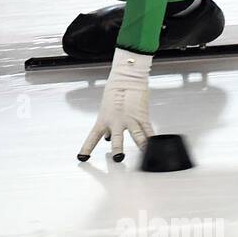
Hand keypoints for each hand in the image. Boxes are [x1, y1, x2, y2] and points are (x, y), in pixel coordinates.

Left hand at [79, 48, 154, 162]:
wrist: (126, 78)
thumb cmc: (115, 91)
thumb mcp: (105, 110)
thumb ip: (106, 125)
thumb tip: (106, 139)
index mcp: (103, 119)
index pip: (93, 137)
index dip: (87, 148)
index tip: (82, 157)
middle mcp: (116, 121)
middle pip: (116, 139)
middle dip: (117, 150)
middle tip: (118, 158)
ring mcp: (130, 119)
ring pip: (136, 136)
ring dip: (140, 147)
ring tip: (144, 155)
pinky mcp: (142, 116)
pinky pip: (148, 130)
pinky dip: (152, 139)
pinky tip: (156, 146)